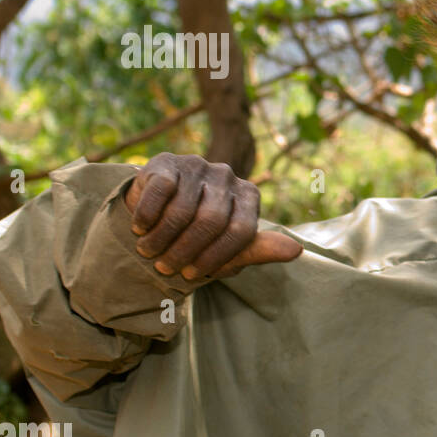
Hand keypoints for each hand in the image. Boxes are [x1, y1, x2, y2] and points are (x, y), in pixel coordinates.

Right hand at [123, 153, 302, 279]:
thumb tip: (296, 250)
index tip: (193, 275)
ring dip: (161, 237)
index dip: (215, 257)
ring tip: (149, 252)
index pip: (241, 232)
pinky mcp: (169, 161)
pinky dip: (147, 214)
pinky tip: (140, 227)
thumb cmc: (201, 240)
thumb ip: (260, 251)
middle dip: (185, 251)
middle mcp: (228, 176)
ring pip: (182, 209)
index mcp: (249, 196)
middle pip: (211, 221)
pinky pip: (160, 190)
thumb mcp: (231, 251)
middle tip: (165, 267)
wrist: (160, 218)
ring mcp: (199, 165)